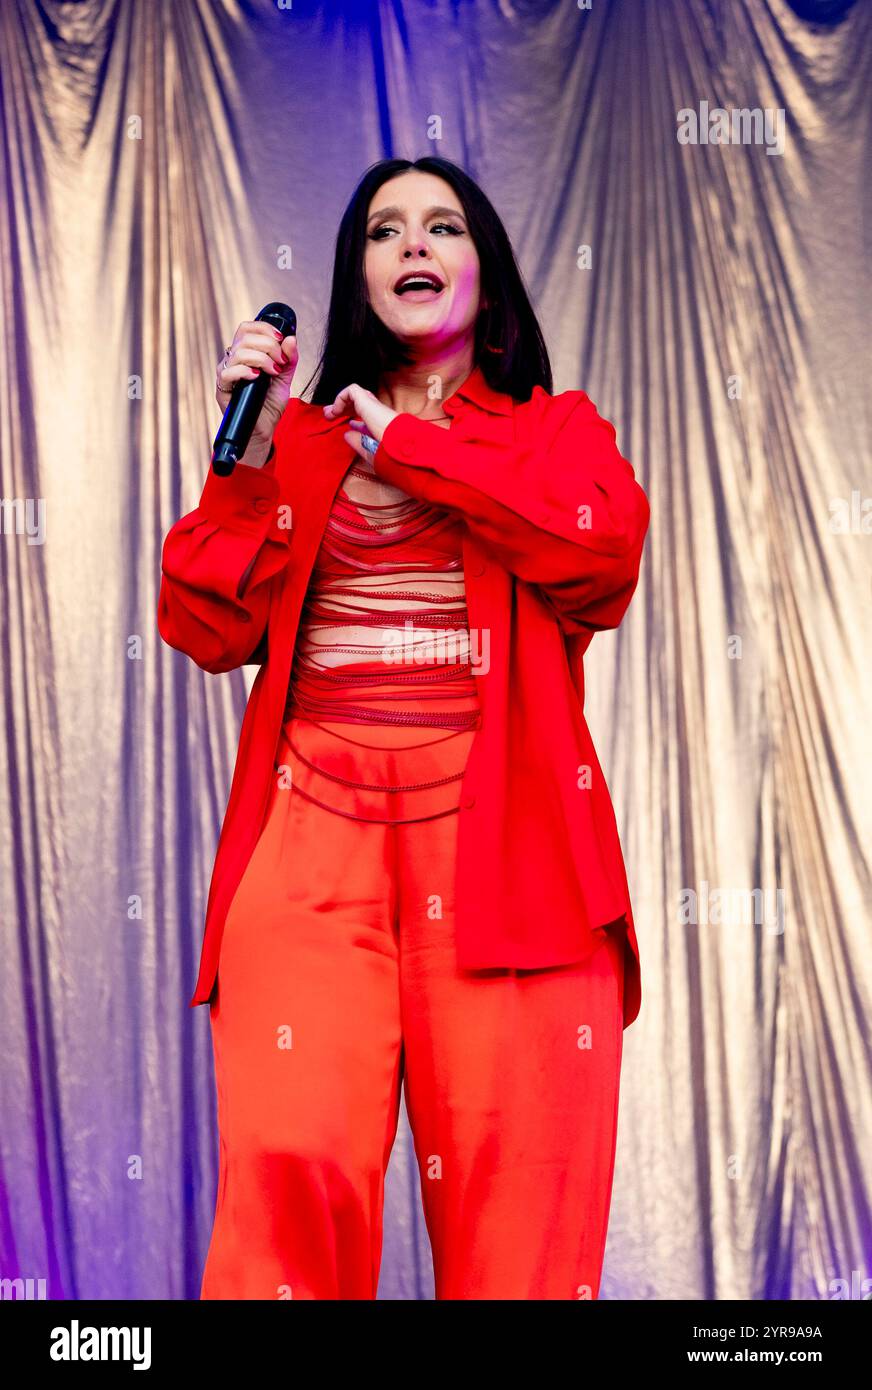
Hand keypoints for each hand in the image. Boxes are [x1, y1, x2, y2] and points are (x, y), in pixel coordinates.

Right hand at [216, 321, 298, 443]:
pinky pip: (227, 373)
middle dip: (268, 345)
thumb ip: (290, 359)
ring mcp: (227, 373)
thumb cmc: (270, 404)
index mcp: (246, 353)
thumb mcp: (285, 378)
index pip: (247, 328)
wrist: (264, 429)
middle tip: (280, 361)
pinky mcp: (222, 389)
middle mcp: (234, 360)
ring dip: (261, 358)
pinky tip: (256, 377)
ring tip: (273, 372)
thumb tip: (291, 338)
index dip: (263, 328)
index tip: (281, 338)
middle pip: (244, 337)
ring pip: (238, 353)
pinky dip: (244, 371)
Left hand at [323, 383, 397, 461]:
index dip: (354, 420)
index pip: (367, 418)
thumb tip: (346, 433)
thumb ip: (357, 443)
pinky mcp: (367, 400)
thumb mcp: (369, 451)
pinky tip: (337, 412)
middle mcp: (378, 414)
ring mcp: (373, 406)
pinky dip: (341, 398)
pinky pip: (351, 391)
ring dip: (339, 402)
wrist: (400, 447)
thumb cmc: (390, 455)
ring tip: (329, 413)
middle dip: (343, 408)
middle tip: (330, 415)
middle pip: (359, 404)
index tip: (347, 425)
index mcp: (381, 426)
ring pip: (355, 395)